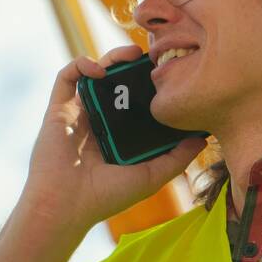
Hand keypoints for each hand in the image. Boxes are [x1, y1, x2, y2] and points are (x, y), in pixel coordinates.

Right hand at [20, 44, 206, 233]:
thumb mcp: (152, 176)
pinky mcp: (59, 108)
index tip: (170, 75)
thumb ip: (178, 157)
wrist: (66, 207)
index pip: (138, 101)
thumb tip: (203, 137)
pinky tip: (99, 70)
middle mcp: (100, 119)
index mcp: (121, 133)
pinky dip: (82, 64)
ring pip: (96, 72)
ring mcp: (79, 112)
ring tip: (132, 55)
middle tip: (153, 58)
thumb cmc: (106, 197)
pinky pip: (67, 76)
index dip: (152, 85)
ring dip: (113, 57)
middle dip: (135, 65)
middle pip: (119, 82)